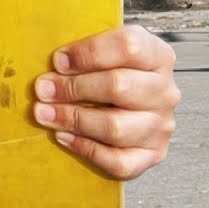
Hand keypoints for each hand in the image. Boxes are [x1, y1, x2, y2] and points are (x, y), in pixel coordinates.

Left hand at [32, 25, 178, 179]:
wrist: (131, 102)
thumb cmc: (114, 72)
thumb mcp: (108, 49)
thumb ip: (86, 50)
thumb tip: (53, 64)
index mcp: (158, 56)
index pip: (128, 47)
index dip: (89, 53)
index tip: (59, 61)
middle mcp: (164, 91)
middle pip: (118, 86)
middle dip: (73, 88)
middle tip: (44, 89)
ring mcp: (160, 125)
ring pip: (115, 127)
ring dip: (74, 119)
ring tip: (46, 114)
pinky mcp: (152, 155)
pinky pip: (118, 161)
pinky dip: (86, 149)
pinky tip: (64, 136)